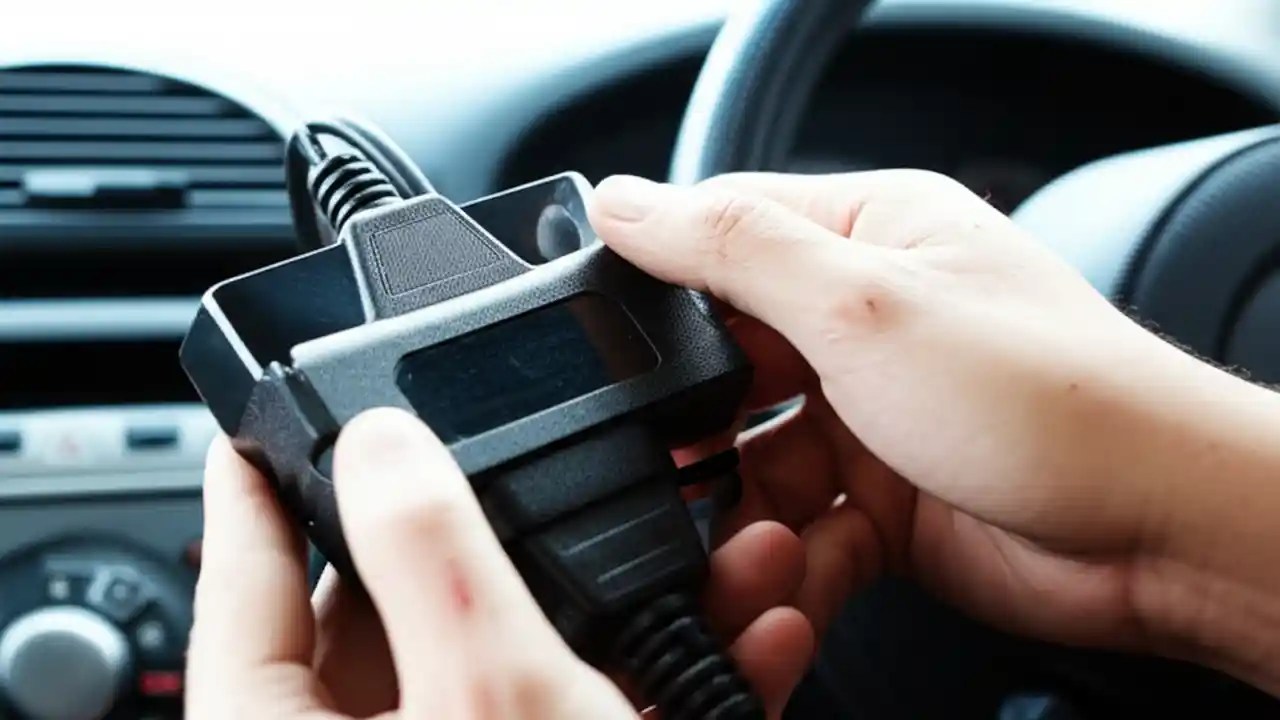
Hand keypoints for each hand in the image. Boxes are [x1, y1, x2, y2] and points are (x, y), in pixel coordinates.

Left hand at [186, 408, 814, 718]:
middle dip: (509, 529)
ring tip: (709, 543)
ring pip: (537, 659)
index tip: (264, 423)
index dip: (256, 491)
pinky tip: (754, 634)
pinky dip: (683, 674)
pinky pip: (610, 711)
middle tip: (541, 455)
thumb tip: (379, 446)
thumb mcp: (488, 701)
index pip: (242, 587)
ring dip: (630, 597)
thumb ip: (427, 558)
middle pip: (413, 610)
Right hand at [587, 170, 1279, 693]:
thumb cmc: (1047, 396)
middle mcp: (865, 322)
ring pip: (752, 464)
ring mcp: (871, 417)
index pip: (723, 235)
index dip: (657, 287)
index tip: (604, 339)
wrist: (1155, 535)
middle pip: (726, 365)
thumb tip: (625, 203)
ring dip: (743, 513)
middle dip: (697, 427)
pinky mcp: (881, 504)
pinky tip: (796, 582)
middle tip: (674, 465)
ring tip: (760, 547)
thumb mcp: (864, 303)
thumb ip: (731, 250)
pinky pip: (795, 530)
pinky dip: (787, 564)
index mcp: (868, 236)